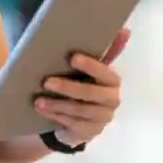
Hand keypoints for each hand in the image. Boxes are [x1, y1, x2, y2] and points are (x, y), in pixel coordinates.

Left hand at [35, 29, 130, 147]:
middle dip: (68, 87)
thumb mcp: (90, 70)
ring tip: (38, 100)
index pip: (105, 72)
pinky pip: (72, 123)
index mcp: (112, 80)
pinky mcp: (90, 132)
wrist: (81, 119)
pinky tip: (42, 109)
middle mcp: (112, 99)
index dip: (91, 65)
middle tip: (46, 81)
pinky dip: (55, 115)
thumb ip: (104, 52)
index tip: (72, 57)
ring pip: (79, 110)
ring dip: (57, 104)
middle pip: (91, 93)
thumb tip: (125, 30)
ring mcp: (102, 118)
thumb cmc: (83, 86)